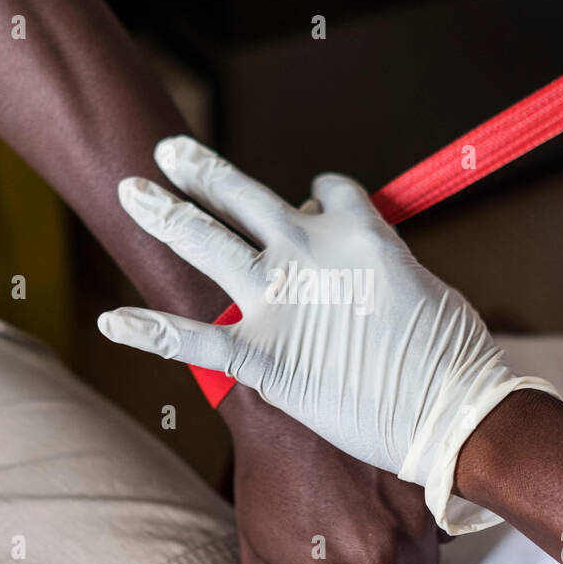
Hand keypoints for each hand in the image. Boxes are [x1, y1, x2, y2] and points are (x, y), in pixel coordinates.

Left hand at [98, 136, 556, 533]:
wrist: (452, 411)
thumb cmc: (453, 354)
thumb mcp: (424, 285)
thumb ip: (381, 266)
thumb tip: (361, 269)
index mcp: (357, 229)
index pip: (323, 192)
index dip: (315, 199)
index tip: (309, 208)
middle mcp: (308, 251)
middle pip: (243, 196)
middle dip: (201, 171)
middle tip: (169, 152)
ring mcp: (278, 300)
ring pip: (205, 242)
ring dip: (164, 213)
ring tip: (130, 192)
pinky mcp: (260, 356)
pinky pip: (192, 338)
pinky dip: (147, 330)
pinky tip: (109, 322)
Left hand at [221, 388, 442, 563]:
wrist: (291, 400)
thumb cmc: (267, 473)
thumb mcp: (256, 551)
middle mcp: (373, 561)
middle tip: (346, 552)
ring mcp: (408, 527)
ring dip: (397, 560)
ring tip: (364, 520)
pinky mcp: (430, 496)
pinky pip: (436, 536)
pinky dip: (417, 526)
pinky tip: (385, 499)